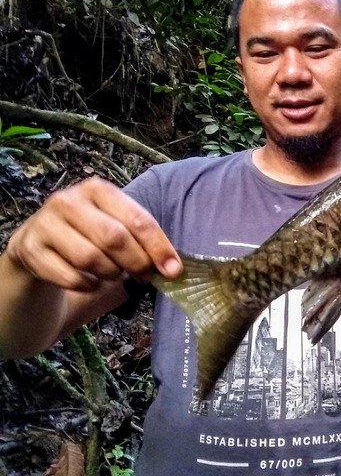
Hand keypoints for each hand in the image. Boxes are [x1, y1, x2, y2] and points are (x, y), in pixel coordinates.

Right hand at [4, 177, 181, 291]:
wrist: (39, 245)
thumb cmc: (87, 235)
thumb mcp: (114, 225)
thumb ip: (141, 240)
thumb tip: (173, 268)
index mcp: (98, 190)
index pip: (137, 218)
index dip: (158, 246)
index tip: (173, 270)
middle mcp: (69, 201)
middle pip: (114, 237)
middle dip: (136, 262)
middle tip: (143, 275)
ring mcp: (46, 224)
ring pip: (90, 258)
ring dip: (110, 274)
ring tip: (113, 274)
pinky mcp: (30, 249)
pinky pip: (69, 277)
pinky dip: (87, 286)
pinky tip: (91, 282)